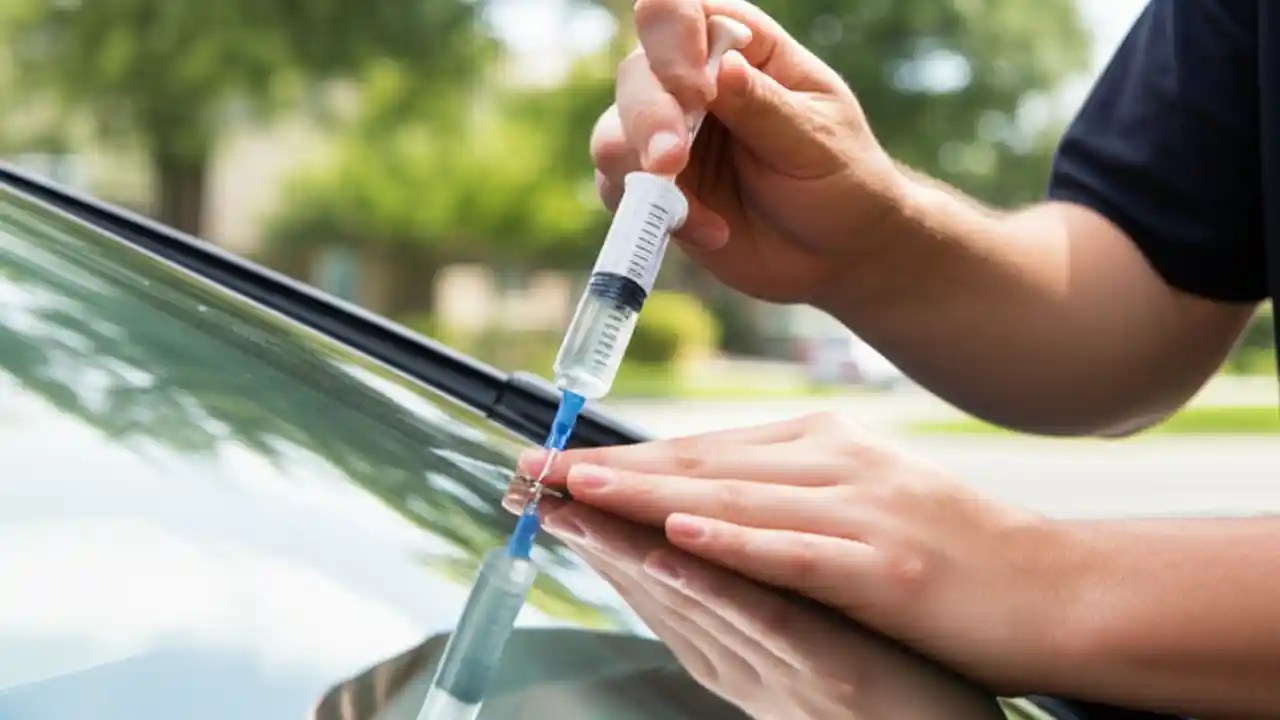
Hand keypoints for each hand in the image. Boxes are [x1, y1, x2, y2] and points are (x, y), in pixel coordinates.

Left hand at [518, 413, 1086, 693]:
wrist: (1058, 588)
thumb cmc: (956, 548)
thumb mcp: (866, 493)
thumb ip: (791, 482)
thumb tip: (706, 487)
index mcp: (826, 442)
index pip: (705, 447)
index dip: (625, 455)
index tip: (558, 459)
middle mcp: (836, 462)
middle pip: (701, 464)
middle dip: (608, 470)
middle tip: (530, 470)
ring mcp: (860, 510)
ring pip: (732, 499)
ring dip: (645, 496)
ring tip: (574, 490)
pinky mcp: (884, 565)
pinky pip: (793, 550)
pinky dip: (733, 542)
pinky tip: (679, 536)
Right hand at [593, 0, 906, 303]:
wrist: (838, 252)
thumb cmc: (840, 180)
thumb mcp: (815, 141)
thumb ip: (764, 108)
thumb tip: (724, 68)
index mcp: (741, 46)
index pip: (681, 11)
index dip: (674, 39)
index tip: (697, 87)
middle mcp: (693, 83)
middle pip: (638, 74)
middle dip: (648, 117)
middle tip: (671, 160)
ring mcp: (669, 136)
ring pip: (613, 134)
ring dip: (638, 170)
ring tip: (687, 210)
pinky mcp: (654, 188)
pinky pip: (620, 192)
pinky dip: (653, 216)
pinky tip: (712, 234)